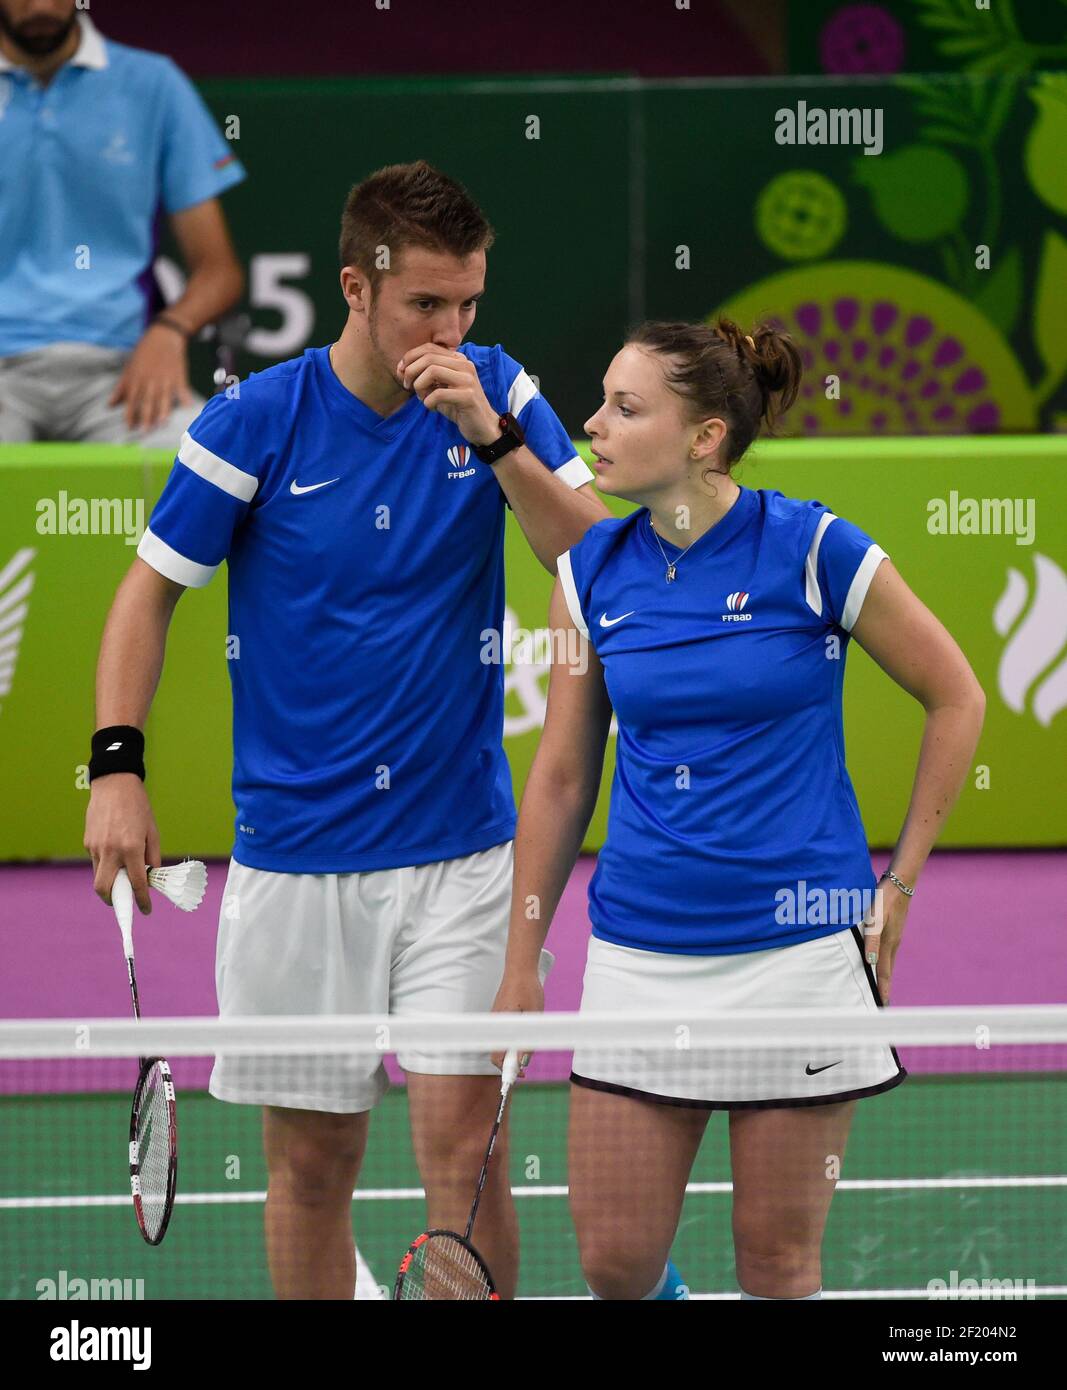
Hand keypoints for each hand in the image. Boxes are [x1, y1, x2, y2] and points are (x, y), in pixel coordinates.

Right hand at [84, 773, 161, 914]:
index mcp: (131, 848)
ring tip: (121, 875)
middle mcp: (111, 850)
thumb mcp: (152, 831)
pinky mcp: (87, 842)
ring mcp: (96, 847)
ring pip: (98, 876)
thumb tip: (151, 877)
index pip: (137, 883)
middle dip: (113, 900)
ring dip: (109, 882)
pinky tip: (114, 854)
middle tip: (124, 900)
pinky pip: (95, 861)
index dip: (142, 900)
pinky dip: (105, 865)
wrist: (114, 784)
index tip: (146, 910)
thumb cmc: (138, 807)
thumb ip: (152, 857)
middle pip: (104, 889)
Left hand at [108, 324, 192, 433]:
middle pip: (147, 400)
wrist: (163, 336)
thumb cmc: (144, 353)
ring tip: (162, 423)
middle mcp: (150, 379)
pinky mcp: (178, 374)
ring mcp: (165, 377)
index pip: (131, 399)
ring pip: (163, 396)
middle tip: (145, 431)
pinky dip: (185, 396)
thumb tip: (109, 405)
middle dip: (146, 416)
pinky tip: (187, 407)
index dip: (130, 413)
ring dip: (163, 410)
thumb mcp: (129, 368)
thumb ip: (121, 388)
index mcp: (136, 378)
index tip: (129, 427)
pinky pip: (182, 388)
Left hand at [397, 344, 499, 445]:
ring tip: (421, 397)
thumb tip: (401, 369)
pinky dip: (428, 402)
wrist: (482, 427)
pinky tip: (432, 408)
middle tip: (408, 386)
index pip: (429, 348)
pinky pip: (438, 394)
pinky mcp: (468, 396)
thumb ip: (425, 376)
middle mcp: (465, 365)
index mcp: (458, 359)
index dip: (410, 357)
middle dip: (411, 371)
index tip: (401, 372)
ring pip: (432, 371)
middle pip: (428, 358)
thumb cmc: (458, 407)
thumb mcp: (440, 387)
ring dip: (419, 386)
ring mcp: (468, 380)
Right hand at [489, 967, 545, 1074]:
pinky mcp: (499, 1016)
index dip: (508, 1070)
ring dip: (512, 1051)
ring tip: (528, 1050)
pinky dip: (511, 1041)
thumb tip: (523, 1062)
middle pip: (497, 1053)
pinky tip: (524, 1036)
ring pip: (500, 1044)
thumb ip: (527, 1040)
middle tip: (526, 1067)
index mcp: (500, 1026)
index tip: (521, 1076)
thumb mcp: (532, 1017)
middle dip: (510, 1063)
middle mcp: (494, 1025)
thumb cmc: (528, 990)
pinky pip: (503, 1035)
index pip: (497, 1057)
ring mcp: (496, 1020)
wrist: (520, 969)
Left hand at [862, 877, 910, 1004]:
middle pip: (887, 970)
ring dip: (884, 975)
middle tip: (883, 1003)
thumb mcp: (874, 919)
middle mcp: (893, 943)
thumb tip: (870, 963)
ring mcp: (894, 936)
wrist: (900, 883)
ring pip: (888, 961)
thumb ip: (871, 940)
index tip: (883, 1006)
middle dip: (885, 987)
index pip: (884, 973)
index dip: (882, 989)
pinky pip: (888, 952)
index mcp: (888, 944)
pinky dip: (884, 962)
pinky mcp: (893, 929)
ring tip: (881, 987)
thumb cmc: (884, 900)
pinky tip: (880, 961)